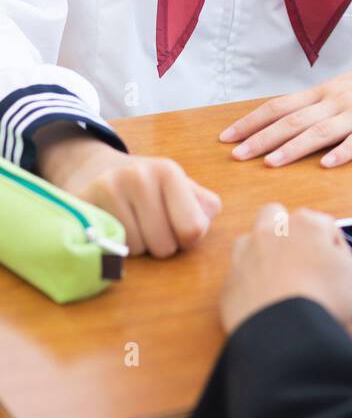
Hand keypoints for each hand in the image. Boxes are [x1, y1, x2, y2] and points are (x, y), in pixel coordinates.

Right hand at [34, 125, 221, 257]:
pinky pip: (108, 247)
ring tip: (130, 224)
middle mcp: (138, 176)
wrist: (94, 168)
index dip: (186, 238)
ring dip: (135, 246)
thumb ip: (203, 207)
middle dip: (160, 245)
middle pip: (164, 246)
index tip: (175, 226)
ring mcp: (108, 188)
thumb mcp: (180, 187)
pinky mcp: (83, 203)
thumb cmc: (147, 186)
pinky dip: (112, 246)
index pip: (192, 230)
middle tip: (149, 226)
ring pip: (136, 250)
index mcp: (168, 171)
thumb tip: (198, 228)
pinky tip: (111, 228)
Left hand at [219, 42, 351, 167]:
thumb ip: (315, 105)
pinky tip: (327, 164)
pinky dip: (343, 152)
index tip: (226, 137)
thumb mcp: (343, 88)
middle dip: (262, 138)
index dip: (252, 122)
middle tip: (236, 155)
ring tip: (270, 163)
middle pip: (294, 120)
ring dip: (293, 147)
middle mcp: (337, 100)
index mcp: (324, 91)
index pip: (279, 106)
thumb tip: (279, 122)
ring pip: (321, 131)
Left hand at [219, 203, 351, 334]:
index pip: (323, 223)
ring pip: (249, 241)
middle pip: (277, 216)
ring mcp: (244, 255)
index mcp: (305, 224)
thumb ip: (343, 255)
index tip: (335, 265)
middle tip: (299, 258)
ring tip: (277, 279)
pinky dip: (248, 285)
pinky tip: (263, 302)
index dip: (332, 245)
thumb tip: (334, 257)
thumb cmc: (322, 298)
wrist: (284, 332)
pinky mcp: (228, 282)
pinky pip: (238, 276)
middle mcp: (270, 232)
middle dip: (286, 230)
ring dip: (261, 253)